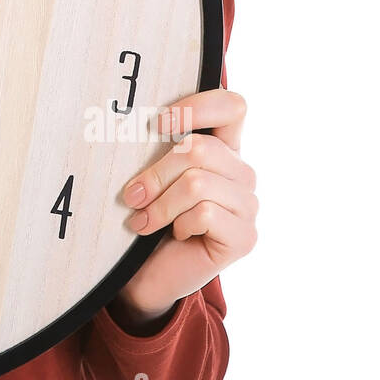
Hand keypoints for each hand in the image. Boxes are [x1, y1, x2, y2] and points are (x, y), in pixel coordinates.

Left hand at [108, 88, 255, 331]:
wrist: (146, 273)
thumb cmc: (147, 215)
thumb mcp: (151, 174)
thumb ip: (158, 146)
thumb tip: (140, 122)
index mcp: (223, 147)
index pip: (232, 106)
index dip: (197, 107)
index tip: (157, 125)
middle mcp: (241, 173)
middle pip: (199, 149)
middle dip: (156, 173)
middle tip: (131, 195)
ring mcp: (248, 205)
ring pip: (197, 183)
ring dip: (160, 204)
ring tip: (143, 219)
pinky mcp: (245, 236)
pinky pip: (205, 214)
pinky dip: (178, 224)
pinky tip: (174, 235)